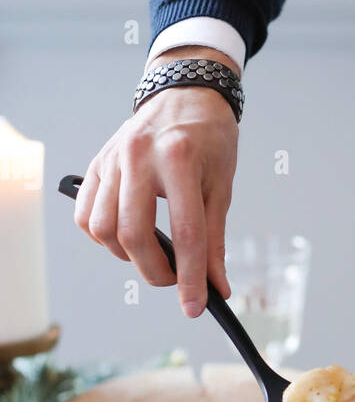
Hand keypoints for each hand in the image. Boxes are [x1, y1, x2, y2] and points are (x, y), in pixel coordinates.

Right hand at [74, 46, 239, 316]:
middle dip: (155, 272)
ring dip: (127, 255)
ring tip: (152, 253)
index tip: (195, 307)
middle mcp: (139, 156)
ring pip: (102, 229)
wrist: (185, 94)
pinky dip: (102, 237)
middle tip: (174, 281)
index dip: (190, 277)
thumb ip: (215, 240)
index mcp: (179, 158)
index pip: (185, 233)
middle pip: (133, 234)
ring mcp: (112, 159)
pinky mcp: (96, 164)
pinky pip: (86, 215)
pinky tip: (126, 236)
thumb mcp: (221, 186)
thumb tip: (216, 287)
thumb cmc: (210, 139)